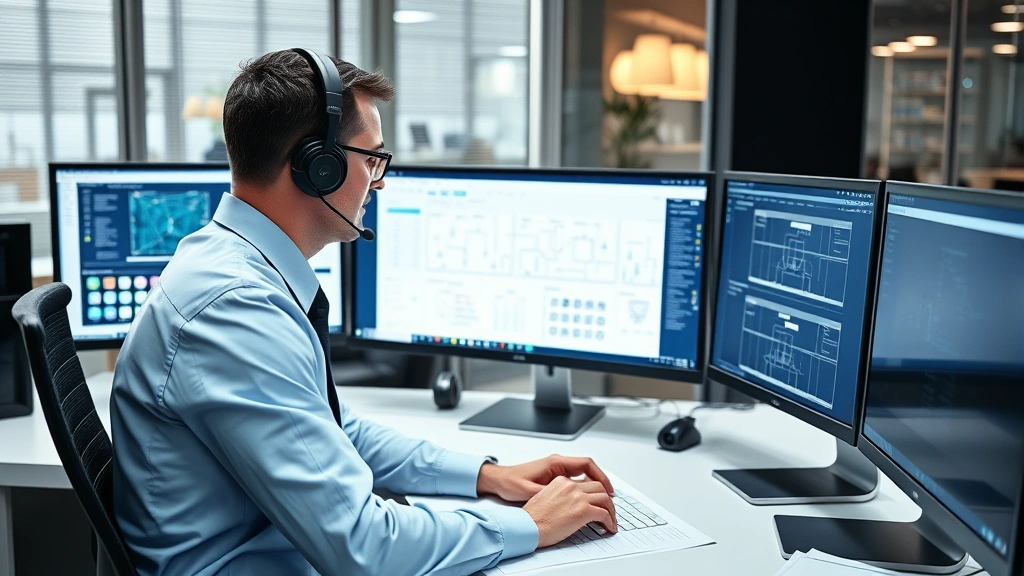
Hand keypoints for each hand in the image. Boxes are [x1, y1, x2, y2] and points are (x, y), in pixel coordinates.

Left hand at [476, 454, 613, 502]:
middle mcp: (557, 463)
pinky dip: (584, 485)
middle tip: (610, 496)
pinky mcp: (553, 475)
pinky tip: (586, 496)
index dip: (600, 476)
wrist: (499, 480)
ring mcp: (556, 468)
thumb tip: (563, 500)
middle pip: (587, 468)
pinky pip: (575, 477)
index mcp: (555, 463)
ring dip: (593, 483)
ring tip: (602, 498)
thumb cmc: (511, 482)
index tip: (608, 489)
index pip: (585, 464)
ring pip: (582, 473)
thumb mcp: (529, 491)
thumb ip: (547, 494)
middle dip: (601, 481)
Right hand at [523, 476, 616, 547]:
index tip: (599, 499)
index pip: (585, 482)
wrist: (527, 527)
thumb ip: (559, 495)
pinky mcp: (583, 511)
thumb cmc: (532, 517)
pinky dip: (610, 521)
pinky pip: (604, 514)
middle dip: (606, 499)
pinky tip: (609, 528)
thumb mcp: (544, 497)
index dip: (595, 492)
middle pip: (598, 487)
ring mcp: (578, 497)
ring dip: (611, 511)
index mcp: (561, 481)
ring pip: (605, 499)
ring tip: (611, 520)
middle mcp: (571, 486)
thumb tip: (570, 504)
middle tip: (609, 509)